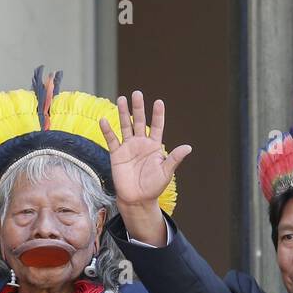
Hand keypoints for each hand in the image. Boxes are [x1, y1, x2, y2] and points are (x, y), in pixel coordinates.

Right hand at [99, 91, 191, 208]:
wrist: (137, 199)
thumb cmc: (153, 187)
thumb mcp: (166, 172)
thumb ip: (174, 158)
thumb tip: (188, 147)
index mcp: (154, 146)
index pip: (157, 126)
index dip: (158, 115)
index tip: (158, 102)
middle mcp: (141, 143)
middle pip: (140, 121)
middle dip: (138, 108)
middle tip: (137, 93)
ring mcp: (128, 148)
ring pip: (126, 126)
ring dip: (123, 113)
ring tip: (121, 99)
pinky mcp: (117, 155)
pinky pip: (112, 140)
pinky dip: (107, 130)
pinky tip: (104, 120)